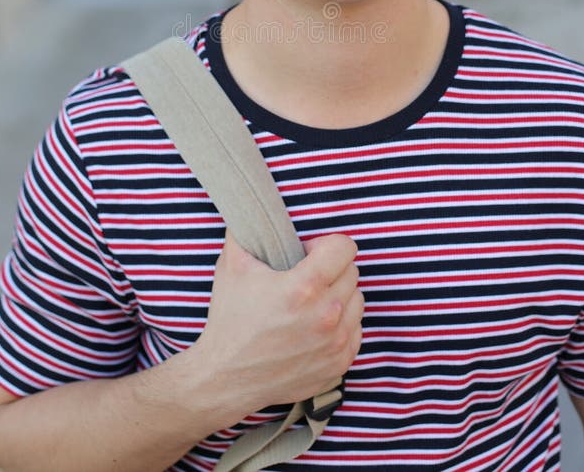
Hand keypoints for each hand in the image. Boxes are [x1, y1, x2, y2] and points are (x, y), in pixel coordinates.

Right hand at [195, 231, 363, 412]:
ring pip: (357, 300)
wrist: (226, 376)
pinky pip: (356, 329)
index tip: (309, 253)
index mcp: (304, 288)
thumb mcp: (231, 265)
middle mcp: (326, 316)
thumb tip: (254, 207)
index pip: (345, 247)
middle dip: (331, 268)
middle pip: (352, 271)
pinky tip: (315, 325)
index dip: (326, 244)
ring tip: (310, 301)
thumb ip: (247, 229)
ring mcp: (336, 344)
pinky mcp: (339, 364)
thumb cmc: (230, 319)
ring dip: (339, 294)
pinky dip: (341, 323)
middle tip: (305, 276)